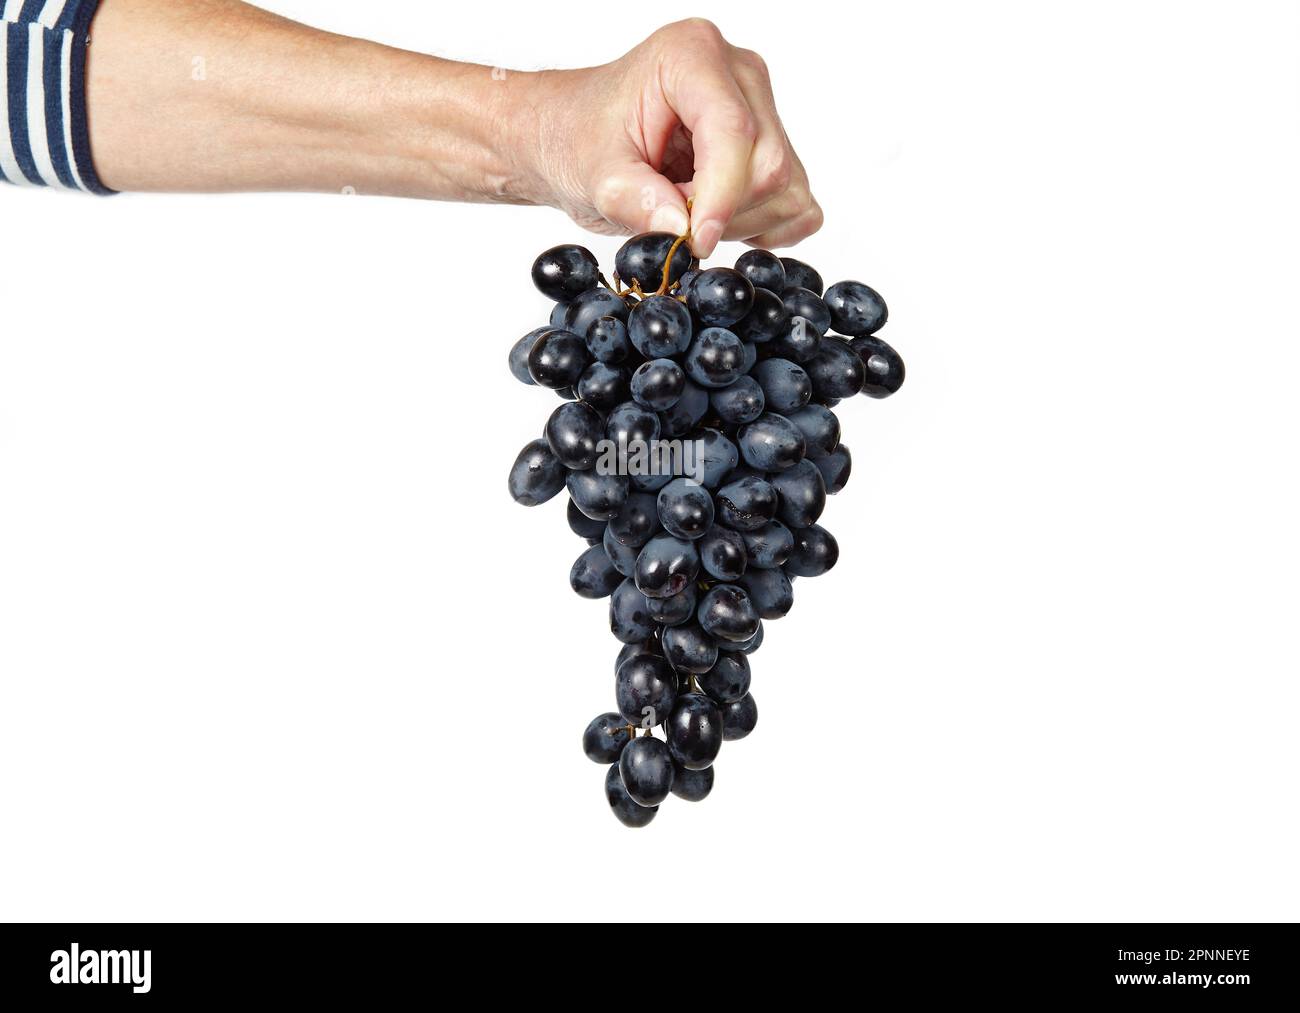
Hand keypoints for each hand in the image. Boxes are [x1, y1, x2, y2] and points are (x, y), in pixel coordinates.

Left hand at [521, 19, 821, 256]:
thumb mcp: (592, 174)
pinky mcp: (776, 143)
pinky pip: (798, 204)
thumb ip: (632, 199)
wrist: (578, 135)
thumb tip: (682, 228)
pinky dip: (762, 226)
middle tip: (671, 218)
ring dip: (739, 222)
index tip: (695, 239)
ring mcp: (763, 106)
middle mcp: (739, 72)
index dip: (721, 195)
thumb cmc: (582, 140)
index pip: (733, 129)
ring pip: (787, 188)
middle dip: (724, 212)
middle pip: (769, 164)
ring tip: (685, 208)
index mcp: (691, 55)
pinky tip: (718, 216)